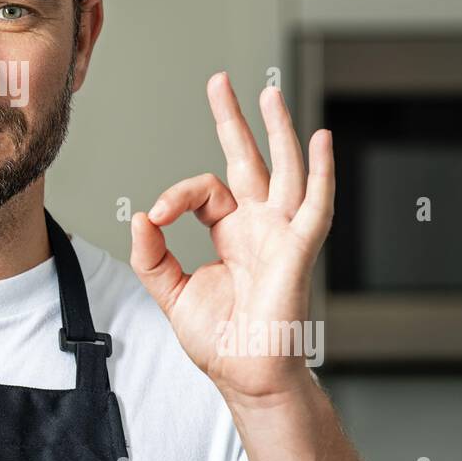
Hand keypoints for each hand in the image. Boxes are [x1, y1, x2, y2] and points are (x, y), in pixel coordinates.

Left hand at [129, 72, 334, 404]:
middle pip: (249, 159)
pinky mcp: (298, 250)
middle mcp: (259, 226)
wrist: (246, 377)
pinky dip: (322, 172)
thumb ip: (152, 256)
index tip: (155, 219)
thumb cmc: (220, 340)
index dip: (176, 196)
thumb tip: (140, 217)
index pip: (205, 190)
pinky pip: (315, 204)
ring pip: (285, 170)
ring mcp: (281, 234)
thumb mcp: (172, 293)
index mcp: (231, 233)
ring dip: (279, 131)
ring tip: (270, 94)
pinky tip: (321, 139)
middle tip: (220, 82)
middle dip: (234, 120)